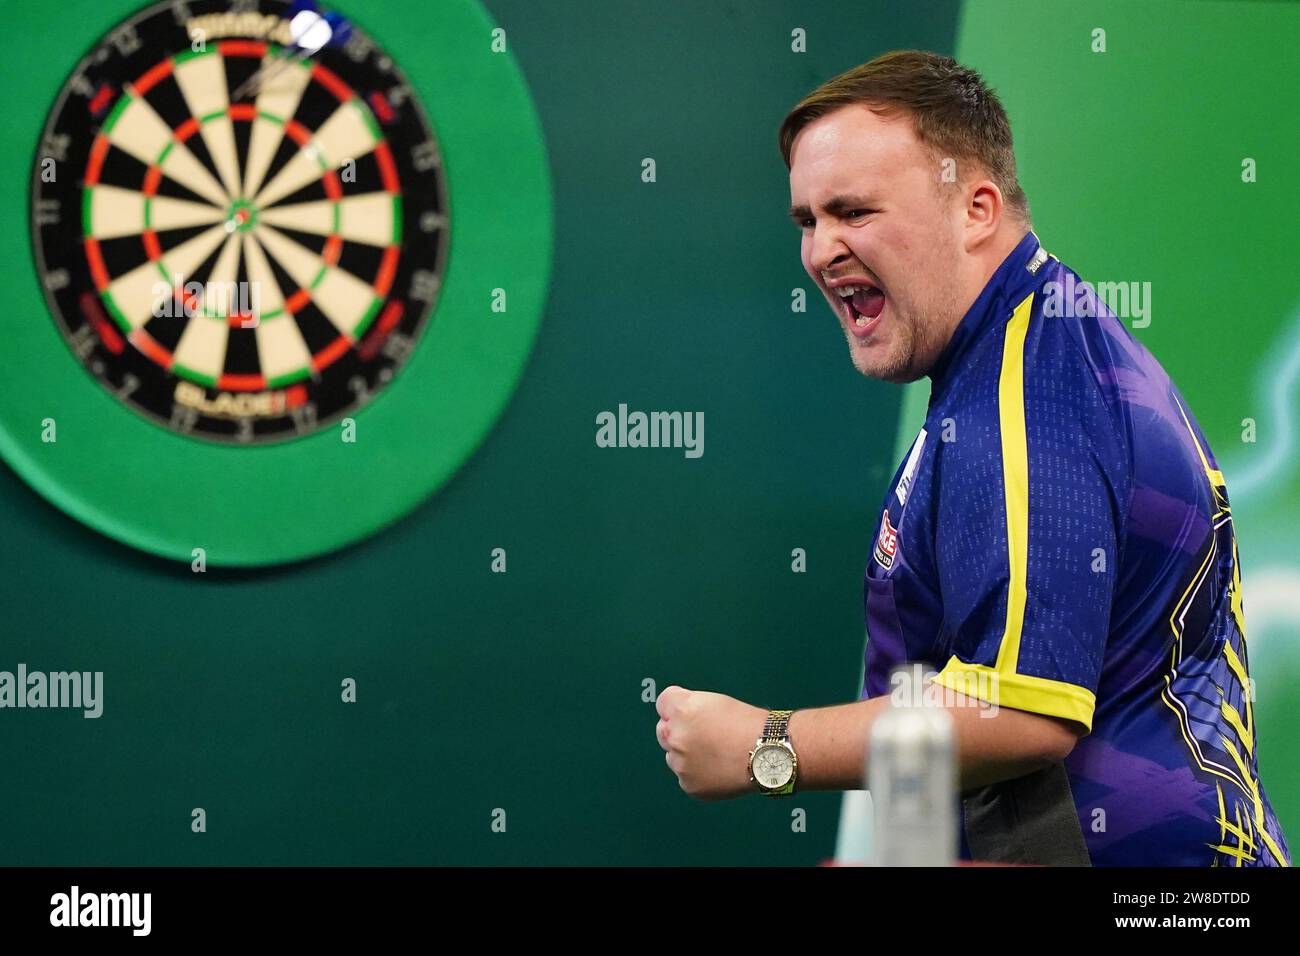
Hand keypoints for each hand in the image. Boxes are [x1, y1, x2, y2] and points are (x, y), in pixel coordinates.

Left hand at [655, 685, 767, 800]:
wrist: (769, 753)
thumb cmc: (747, 723)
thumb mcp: (715, 702)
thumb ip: (689, 707)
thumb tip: (674, 717)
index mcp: (682, 710)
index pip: (662, 703)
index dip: (678, 706)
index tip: (691, 712)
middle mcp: (676, 736)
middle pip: (662, 730)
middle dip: (677, 730)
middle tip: (703, 734)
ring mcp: (681, 764)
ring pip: (673, 756)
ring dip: (687, 754)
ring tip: (717, 753)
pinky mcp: (689, 785)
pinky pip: (685, 776)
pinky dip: (697, 773)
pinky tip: (719, 768)